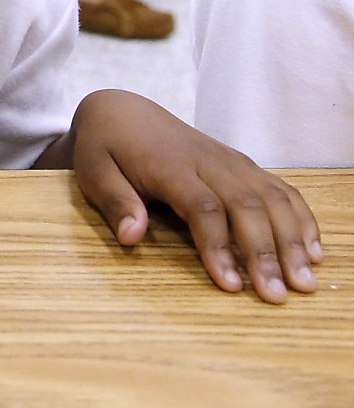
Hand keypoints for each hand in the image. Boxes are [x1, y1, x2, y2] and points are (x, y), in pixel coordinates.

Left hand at [71, 90, 322, 302]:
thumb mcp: (93, 172)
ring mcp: (232, 161)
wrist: (123, 112)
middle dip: (266, 252)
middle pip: (247, 206)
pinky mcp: (244, 165)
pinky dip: (302, 219)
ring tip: (306, 282)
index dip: (219, 246)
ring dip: (293, 240)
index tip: (231, 285)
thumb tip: (132, 237)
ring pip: (273, 198)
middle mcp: (209, 161)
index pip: (202, 207)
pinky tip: (313, 251)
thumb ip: (116, 203)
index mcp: (170, 165)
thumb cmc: (106, 148)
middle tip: (278, 295)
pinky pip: (282, 190)